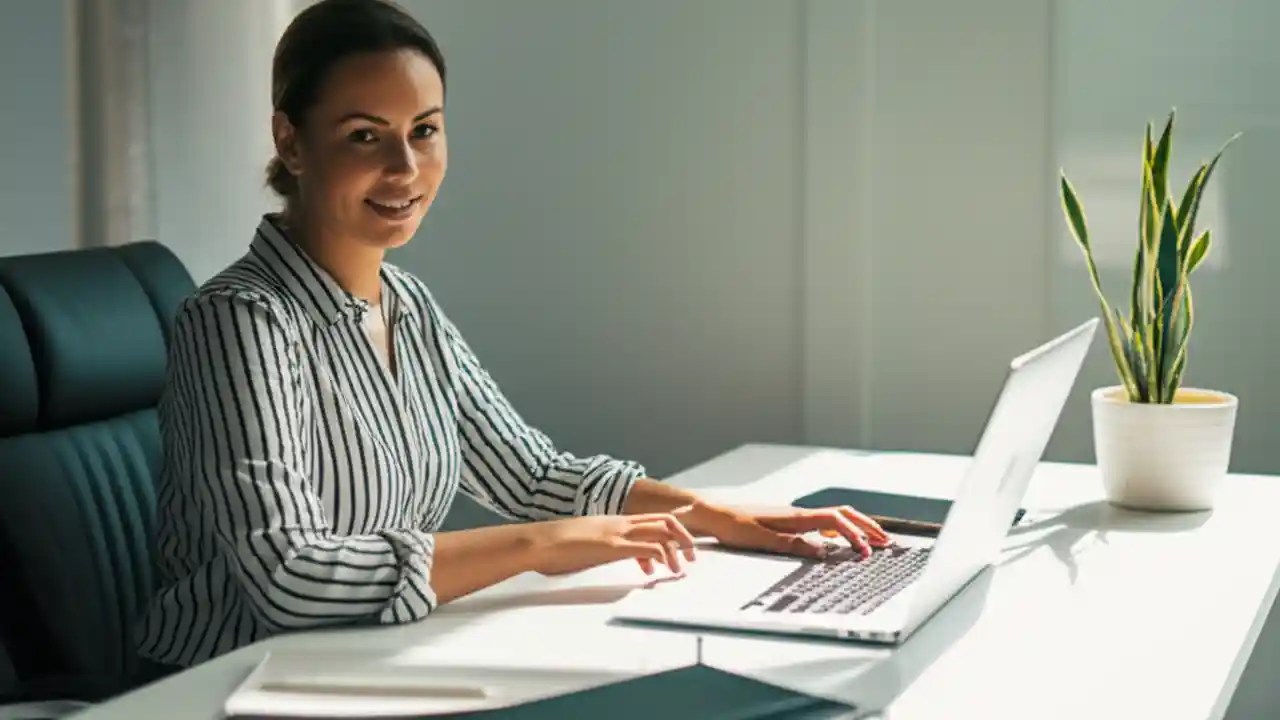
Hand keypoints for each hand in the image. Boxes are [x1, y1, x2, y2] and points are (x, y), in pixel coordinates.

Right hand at [525, 514, 696, 576]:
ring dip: (676, 550)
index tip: (681, 545)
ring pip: (660, 532)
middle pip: (664, 521)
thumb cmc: (558, 546)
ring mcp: (617, 533)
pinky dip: (660, 557)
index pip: (653, 518)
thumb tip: (613, 556)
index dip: (673, 529)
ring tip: (681, 568)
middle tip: (692, 557)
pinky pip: (644, 548)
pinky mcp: (611, 547)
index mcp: (616, 521)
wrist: (539, 542)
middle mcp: (620, 523)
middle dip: (684, 537)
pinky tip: (663, 569)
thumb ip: (605, 547)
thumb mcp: (589, 543)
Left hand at [673, 500, 890, 559]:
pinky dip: (839, 528)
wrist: (714, 514)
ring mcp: (795, 515)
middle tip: (886, 543)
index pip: (835, 521)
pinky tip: (839, 539)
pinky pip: (822, 521)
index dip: (854, 536)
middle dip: (866, 527)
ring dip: (856, 526)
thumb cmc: (734, 527)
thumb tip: (823, 552)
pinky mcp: (788, 521)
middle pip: (842, 513)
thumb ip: (792, 545)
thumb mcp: (761, 540)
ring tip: (873, 540)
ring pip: (834, 515)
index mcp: (796, 517)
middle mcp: (799, 513)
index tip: (865, 553)